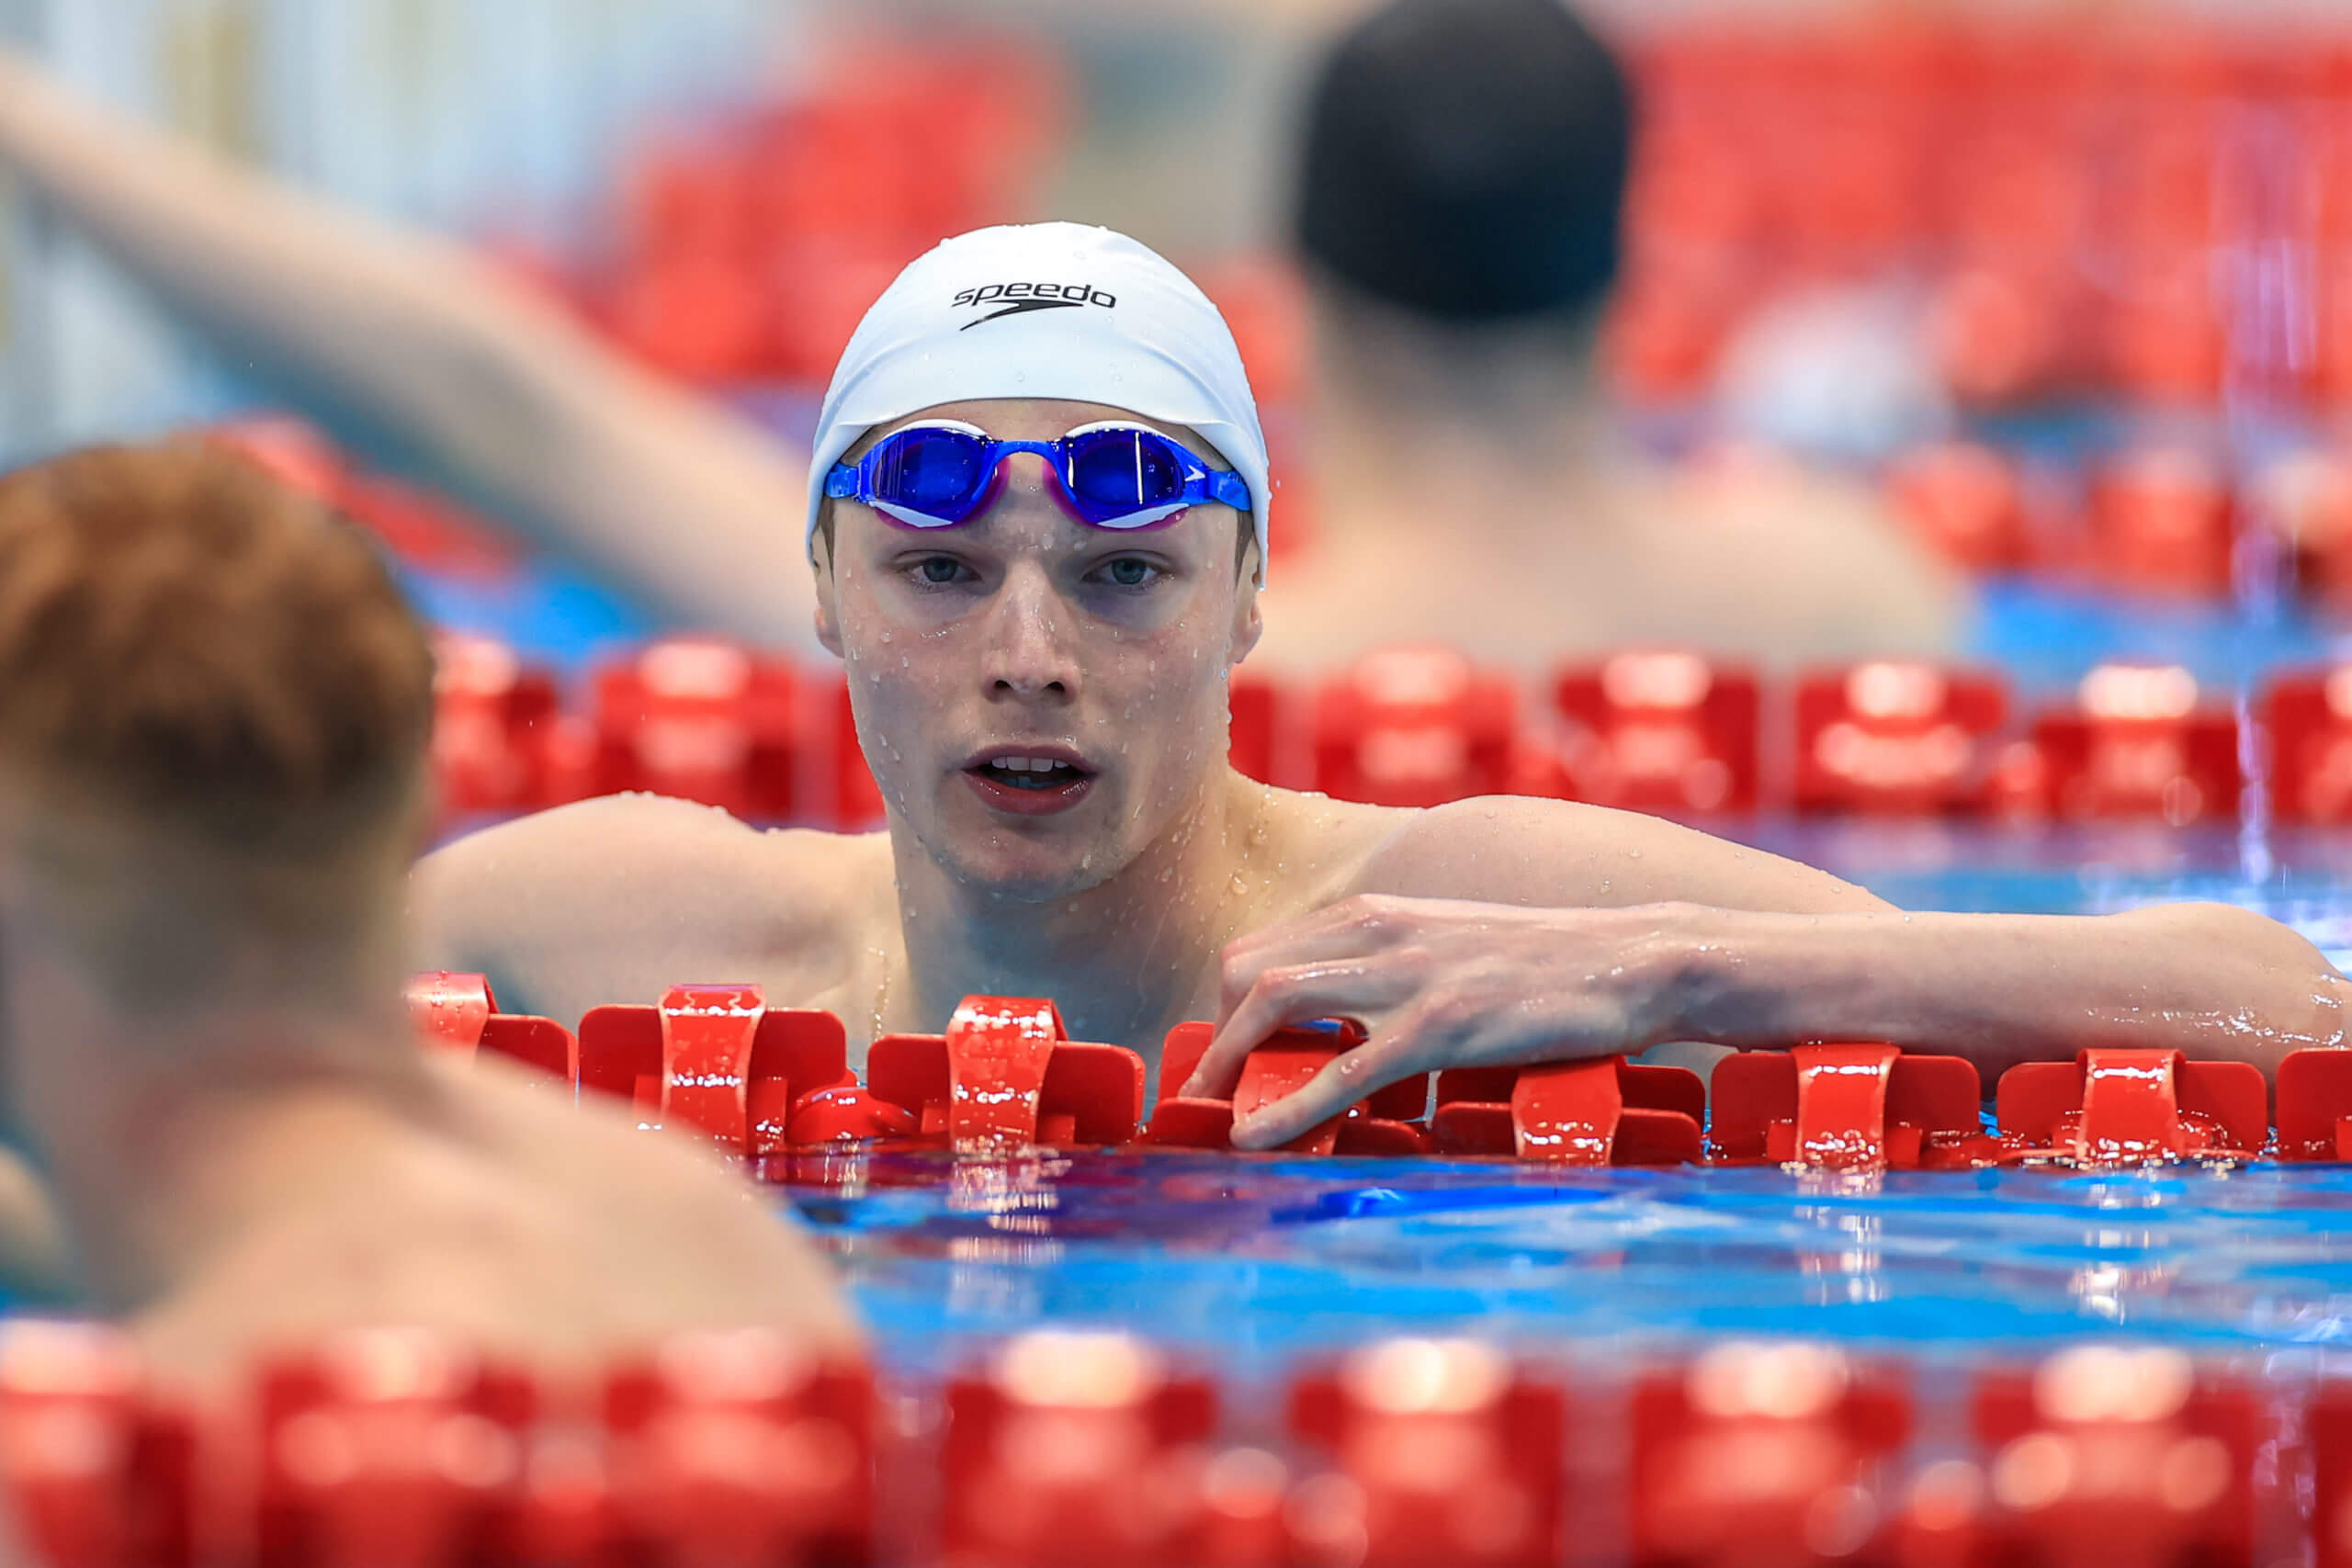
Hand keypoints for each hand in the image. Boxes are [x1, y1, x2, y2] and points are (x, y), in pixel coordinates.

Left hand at [1183, 894, 1704, 1149]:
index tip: (1222, 1058)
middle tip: (1207, 1098)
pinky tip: (1255, 1136)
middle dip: (1216, 1039)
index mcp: (1375, 912)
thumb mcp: (1448, 944)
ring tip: (1211, 1119)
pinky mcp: (1442, 1025)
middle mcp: (1378, 930)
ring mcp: (1408, 976)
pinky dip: (1287, 1106)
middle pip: (1248, 973)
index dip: (1228, 1008)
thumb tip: (1343, 1020)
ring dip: (1230, 1067)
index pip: (1262, 949)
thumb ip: (1389, 967)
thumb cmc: (1543, 964)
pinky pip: (1343, 1069)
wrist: (1632, 960)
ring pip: (1276, 1005)